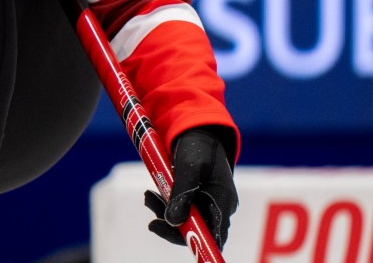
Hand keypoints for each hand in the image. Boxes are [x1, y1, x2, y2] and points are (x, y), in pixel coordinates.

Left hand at [144, 126, 237, 248]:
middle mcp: (217, 206)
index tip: (171, 233)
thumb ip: (182, 192)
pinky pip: (179, 209)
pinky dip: (165, 204)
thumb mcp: (189, 166)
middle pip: (196, 230)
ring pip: (184, 220)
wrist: (198, 130)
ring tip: (148, 196)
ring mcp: (206, 203)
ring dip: (164, 212)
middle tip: (151, 215)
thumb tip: (173, 220)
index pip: (216, 235)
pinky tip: (153, 194)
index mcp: (223, 201)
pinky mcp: (195, 198)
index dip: (197, 241)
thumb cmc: (198, 145)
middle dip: (171, 224)